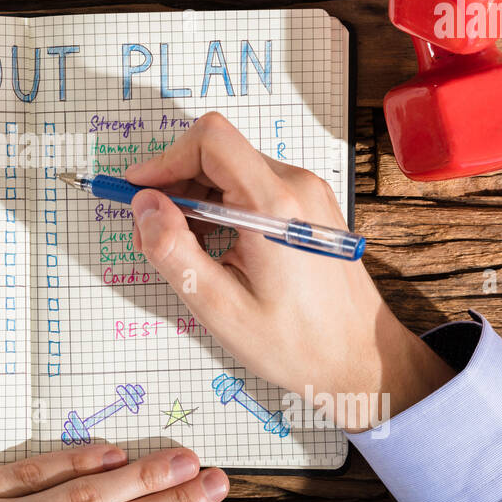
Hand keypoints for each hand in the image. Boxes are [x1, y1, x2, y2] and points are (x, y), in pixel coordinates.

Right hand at [124, 112, 452, 431]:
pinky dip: (223, 205)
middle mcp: (297, 186)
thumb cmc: (298, 344)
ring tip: (188, 248)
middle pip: (218, 151)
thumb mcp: (220, 307)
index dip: (164, 159)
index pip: (210, 140)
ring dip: (198, 197)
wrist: (363, 360)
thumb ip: (174, 251)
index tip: (139, 191)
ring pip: (233, 168)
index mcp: (274, 206)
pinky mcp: (310, 206)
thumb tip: (144, 206)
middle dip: (176, 183)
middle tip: (154, 231)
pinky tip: (216, 246)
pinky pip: (254, 185)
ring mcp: (308, 193)